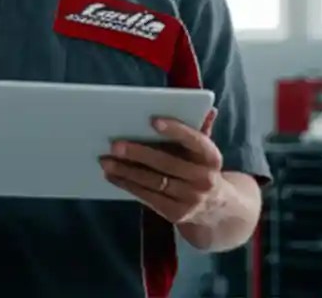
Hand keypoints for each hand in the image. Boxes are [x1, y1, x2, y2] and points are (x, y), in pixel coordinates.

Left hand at [100, 109, 222, 224]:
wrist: (215, 208)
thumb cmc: (201, 168)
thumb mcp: (204, 151)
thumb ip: (201, 129)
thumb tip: (208, 109)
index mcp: (211, 157)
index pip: (194, 140)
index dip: (175, 130)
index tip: (153, 121)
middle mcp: (204, 178)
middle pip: (167, 163)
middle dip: (139, 153)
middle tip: (115, 145)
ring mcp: (191, 198)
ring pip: (153, 182)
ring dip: (126, 171)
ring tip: (106, 161)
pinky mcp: (176, 213)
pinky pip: (148, 197)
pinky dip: (127, 185)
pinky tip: (112, 176)